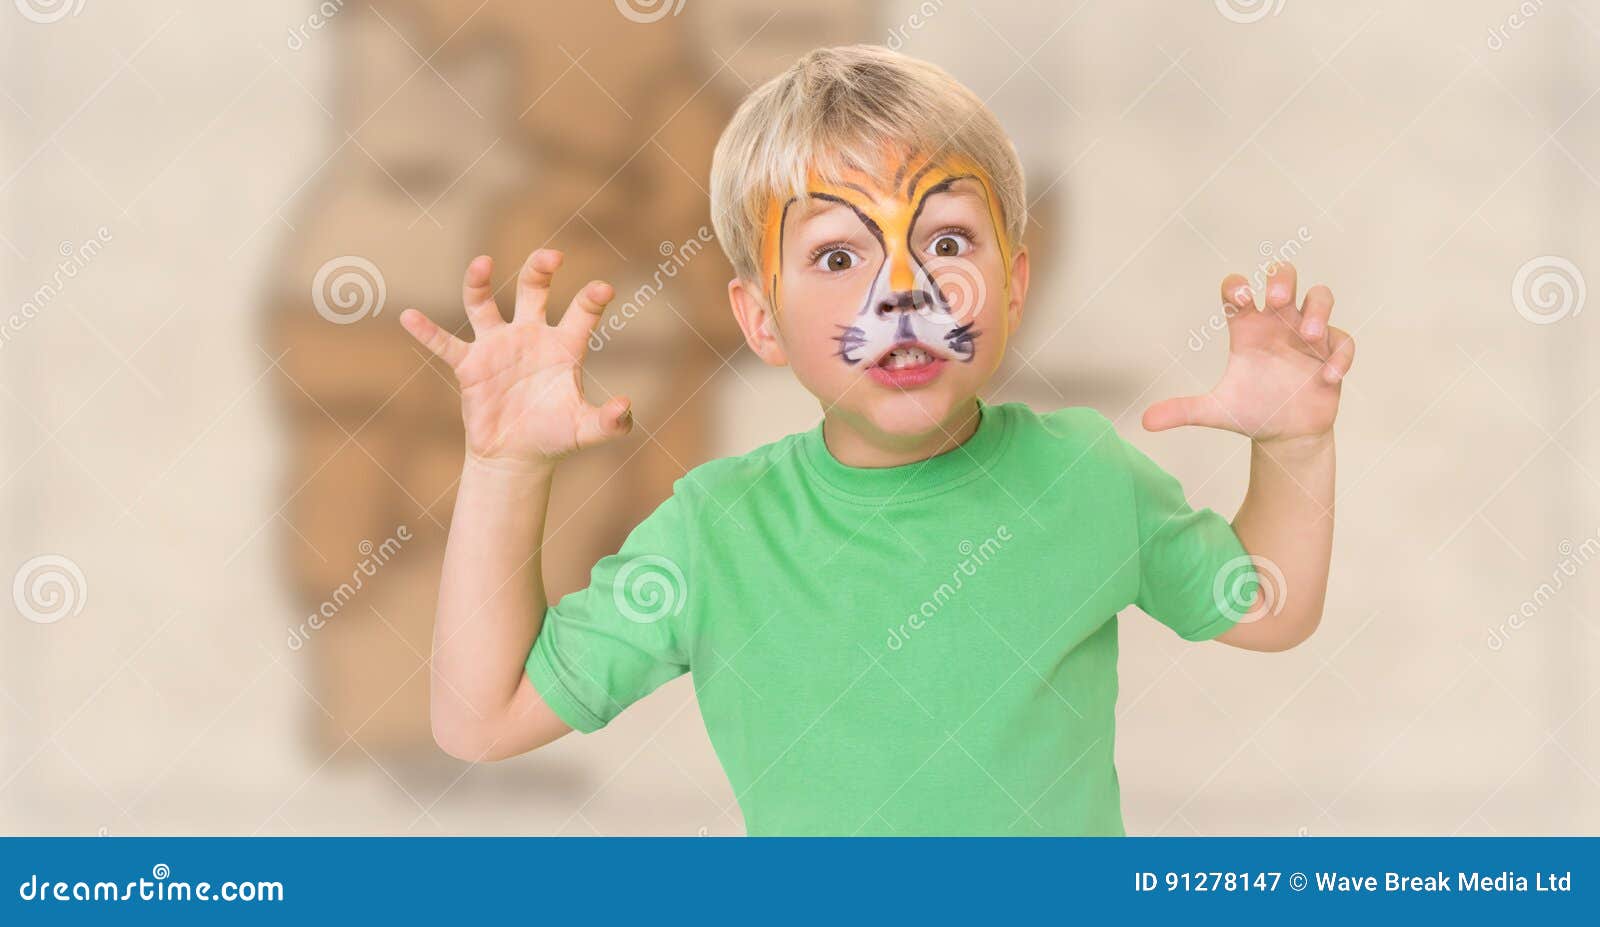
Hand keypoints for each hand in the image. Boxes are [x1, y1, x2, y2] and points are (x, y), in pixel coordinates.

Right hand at [400, 249, 632, 471]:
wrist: (516, 457)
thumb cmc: (555, 437)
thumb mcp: (585, 430)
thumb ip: (610, 422)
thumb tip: (626, 407)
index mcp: (564, 346)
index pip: (581, 313)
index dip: (592, 300)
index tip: (603, 290)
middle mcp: (531, 336)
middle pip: (534, 290)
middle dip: (540, 270)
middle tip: (551, 256)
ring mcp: (497, 346)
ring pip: (485, 305)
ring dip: (481, 283)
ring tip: (482, 263)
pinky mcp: (469, 365)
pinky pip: (444, 344)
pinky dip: (427, 332)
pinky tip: (409, 316)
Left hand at [1142, 262, 1354, 446]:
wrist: (1285, 435)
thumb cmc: (1251, 411)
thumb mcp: (1215, 411)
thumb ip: (1183, 410)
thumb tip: (1145, 422)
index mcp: (1248, 328)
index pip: (1239, 290)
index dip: (1237, 285)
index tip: (1240, 297)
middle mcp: (1278, 324)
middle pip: (1284, 276)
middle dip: (1282, 278)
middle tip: (1276, 300)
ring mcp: (1308, 335)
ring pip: (1320, 297)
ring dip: (1317, 310)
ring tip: (1309, 337)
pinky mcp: (1332, 353)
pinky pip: (1342, 340)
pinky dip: (1339, 355)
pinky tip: (1327, 377)